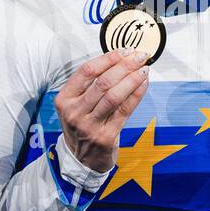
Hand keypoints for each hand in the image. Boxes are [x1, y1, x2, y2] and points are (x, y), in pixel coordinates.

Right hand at [55, 49, 150, 172]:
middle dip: (124, 65)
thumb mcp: (76, 105)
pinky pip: (124, 110)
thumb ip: (91, 84)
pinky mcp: (106, 137)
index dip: (108, 58)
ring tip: (144, 68)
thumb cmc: (82, 125)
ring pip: (114, 96)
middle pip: (102, 82)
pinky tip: (144, 84)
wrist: (82, 160)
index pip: (87, 71)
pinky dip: (136, 94)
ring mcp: (89, 126)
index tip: (125, 50)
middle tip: (140, 55)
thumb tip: (121, 59)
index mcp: (64, 99)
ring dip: (132, 79)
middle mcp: (74, 112)